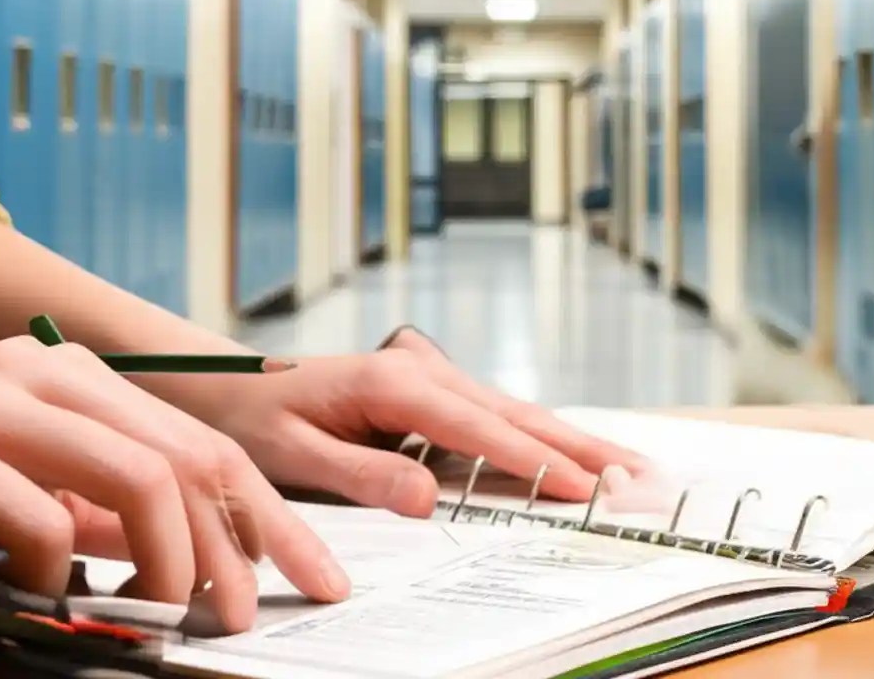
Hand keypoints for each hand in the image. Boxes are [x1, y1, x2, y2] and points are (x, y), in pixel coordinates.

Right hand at [0, 337, 348, 632]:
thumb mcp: (25, 470)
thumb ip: (97, 500)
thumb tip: (181, 554)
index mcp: (82, 378)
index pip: (207, 446)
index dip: (270, 515)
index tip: (312, 571)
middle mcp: (50, 373)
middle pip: (189, 461)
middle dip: (232, 550)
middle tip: (237, 615)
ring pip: (138, 478)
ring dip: (166, 561)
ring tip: (154, 608)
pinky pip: (37, 517)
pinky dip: (56, 568)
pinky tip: (37, 584)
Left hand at [219, 327, 651, 517]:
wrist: (234, 383)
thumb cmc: (259, 418)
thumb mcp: (295, 455)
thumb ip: (363, 474)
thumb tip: (430, 498)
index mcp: (394, 387)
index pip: (479, 429)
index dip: (534, 461)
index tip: (583, 486)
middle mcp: (423, 374)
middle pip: (516, 413)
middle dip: (580, 446)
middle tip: (640, 474)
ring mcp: (431, 379)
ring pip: (515, 412)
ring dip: (572, 440)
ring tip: (629, 464)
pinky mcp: (432, 394)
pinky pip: (496, 416)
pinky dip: (541, 436)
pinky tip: (571, 453)